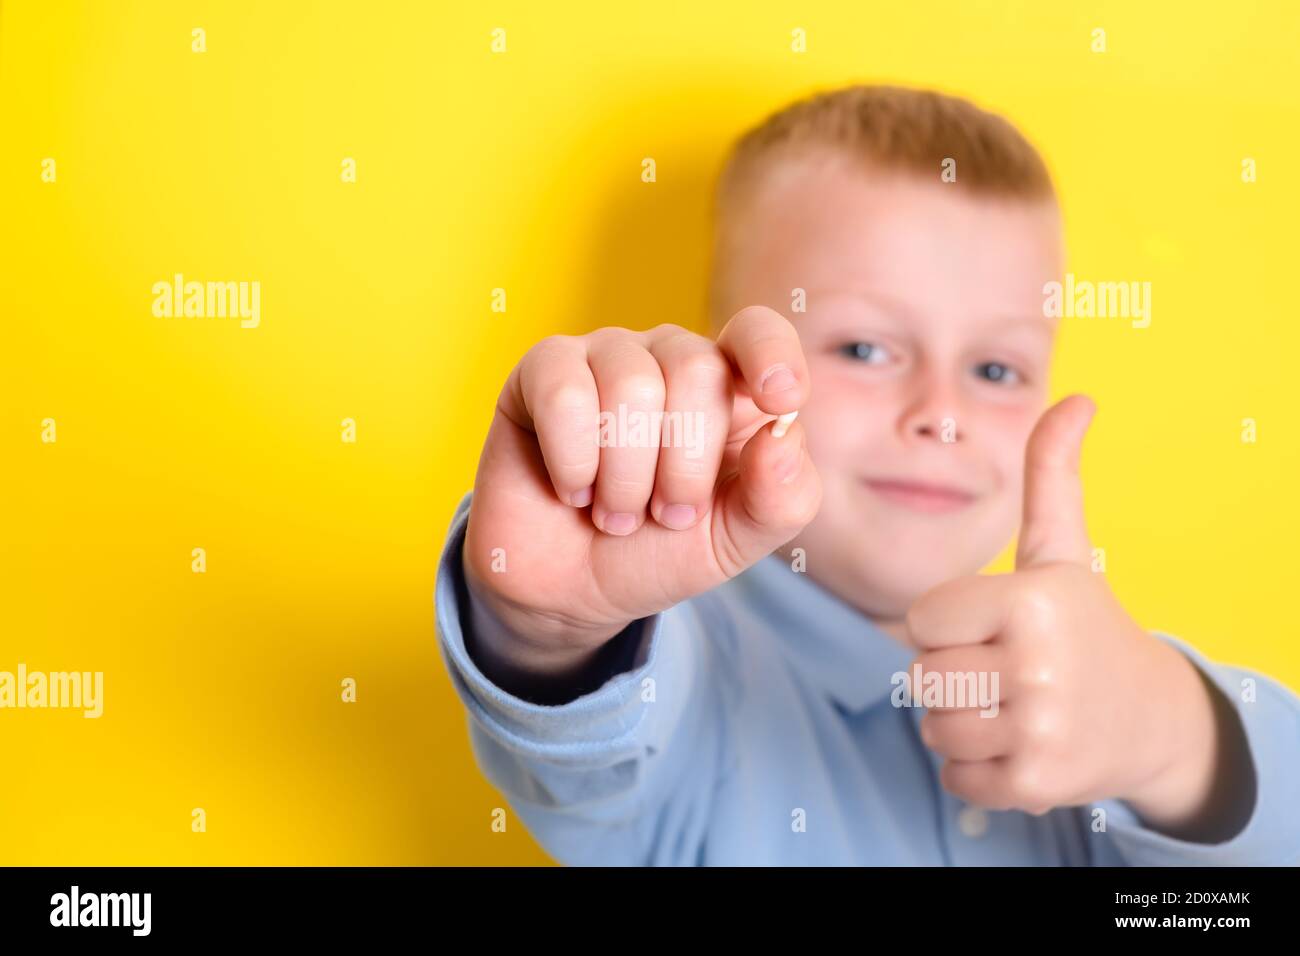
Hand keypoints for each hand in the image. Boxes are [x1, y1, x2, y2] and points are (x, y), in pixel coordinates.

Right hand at [462, 307, 821, 679]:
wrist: (570, 591)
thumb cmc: (658, 552)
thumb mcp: (735, 541)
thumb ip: (783, 497)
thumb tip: (785, 429)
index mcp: (728, 387)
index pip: (756, 332)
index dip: (772, 355)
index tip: (780, 401)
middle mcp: (668, 357)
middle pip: (696, 368)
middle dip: (684, 466)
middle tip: (666, 515)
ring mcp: (604, 357)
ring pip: (631, 385)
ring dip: (625, 478)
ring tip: (616, 514)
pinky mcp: (542, 371)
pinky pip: (566, 394)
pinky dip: (574, 462)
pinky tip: (572, 490)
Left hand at [907, 395, 1233, 832]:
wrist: (1149, 716)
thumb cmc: (1084, 622)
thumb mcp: (1063, 550)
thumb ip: (1050, 475)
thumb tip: (1076, 397)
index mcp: (1031, 601)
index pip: (921, 619)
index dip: (946, 623)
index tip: (990, 623)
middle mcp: (1036, 666)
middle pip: (921, 677)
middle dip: (949, 673)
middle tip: (998, 668)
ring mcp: (1038, 729)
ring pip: (933, 728)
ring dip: (958, 721)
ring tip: (1008, 703)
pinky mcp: (1035, 783)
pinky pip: (954, 777)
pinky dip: (974, 768)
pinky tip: (1015, 742)